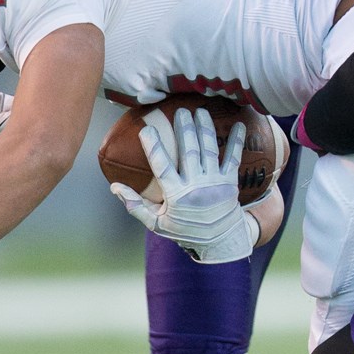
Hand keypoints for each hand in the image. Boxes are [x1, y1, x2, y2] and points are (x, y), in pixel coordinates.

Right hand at [110, 107, 259, 263]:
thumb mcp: (157, 224)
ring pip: (209, 151)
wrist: (221, 242)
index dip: (154, 147)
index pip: (162, 167)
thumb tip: (115, 187)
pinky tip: (239, 125)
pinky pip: (234, 159)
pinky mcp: (230, 182)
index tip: (146, 129)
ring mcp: (215, 183)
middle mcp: (196, 186)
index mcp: (176, 195)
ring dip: (205, 129)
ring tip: (201, 111)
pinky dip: (236, 142)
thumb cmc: (185, 231)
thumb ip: (136, 205)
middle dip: (185, 129)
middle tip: (181, 111)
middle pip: (189, 152)